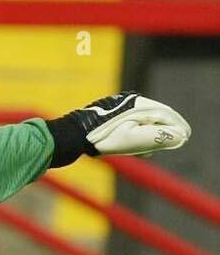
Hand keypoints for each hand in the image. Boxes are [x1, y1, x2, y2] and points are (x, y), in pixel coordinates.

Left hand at [71, 92, 190, 157]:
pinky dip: (137, 137)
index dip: (176, 126)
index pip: (165, 114)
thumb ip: (157, 137)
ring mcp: (117, 110)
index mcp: (137, 104)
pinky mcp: (108, 118)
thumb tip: (180, 137)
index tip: (185, 137)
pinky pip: (130, 125)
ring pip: (143, 122)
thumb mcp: (132, 139)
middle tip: (176, 141)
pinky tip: (137, 150)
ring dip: (150, 136)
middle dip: (165, 130)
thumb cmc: (101, 138)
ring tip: (151, 151)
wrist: (70, 137)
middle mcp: (128, 103)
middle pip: (155, 117)